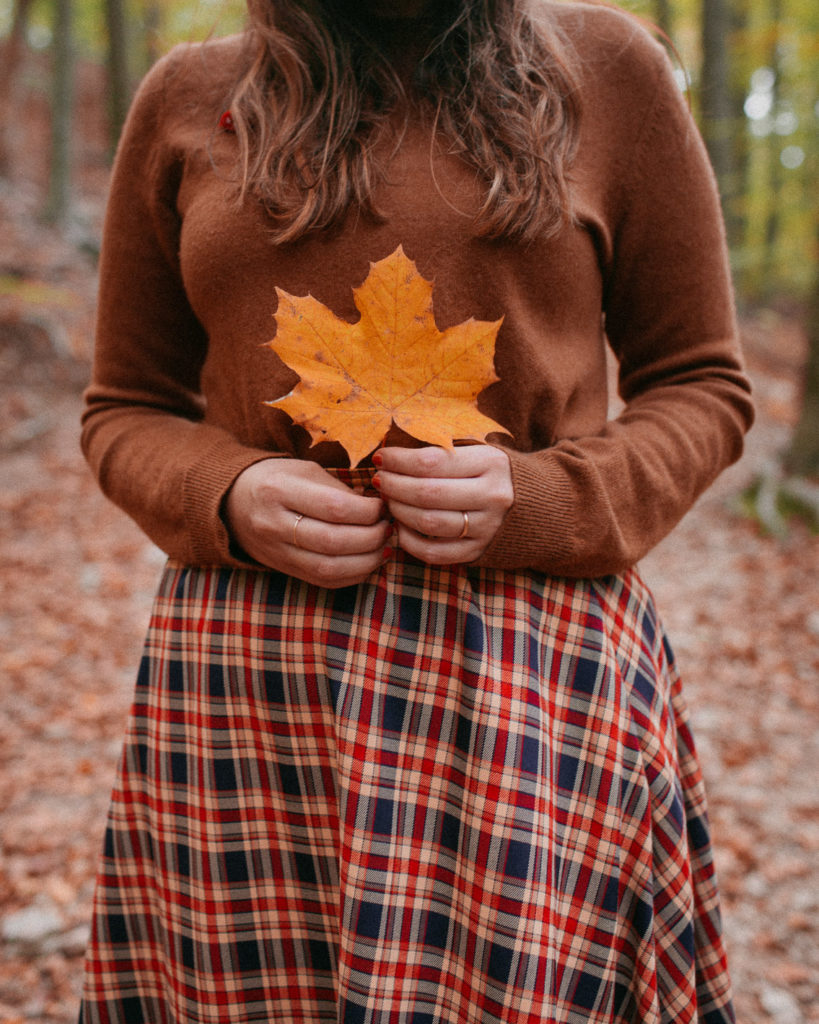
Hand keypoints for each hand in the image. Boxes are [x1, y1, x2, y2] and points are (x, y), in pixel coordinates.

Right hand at [224, 459, 389, 586]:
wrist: (233, 502)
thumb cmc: (277, 479)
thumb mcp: (304, 470)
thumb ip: (339, 489)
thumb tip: (378, 508)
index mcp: (278, 490)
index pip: (334, 507)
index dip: (367, 511)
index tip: (383, 506)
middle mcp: (274, 524)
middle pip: (334, 541)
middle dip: (372, 537)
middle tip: (389, 527)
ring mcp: (277, 552)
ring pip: (329, 568)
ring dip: (367, 560)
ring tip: (384, 546)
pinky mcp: (284, 569)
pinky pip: (324, 581)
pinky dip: (353, 575)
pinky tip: (369, 561)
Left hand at [373, 445, 512, 564]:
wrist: (540, 506)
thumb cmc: (495, 473)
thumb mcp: (481, 452)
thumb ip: (444, 450)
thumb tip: (393, 449)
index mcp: (491, 464)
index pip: (433, 462)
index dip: (399, 460)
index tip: (382, 457)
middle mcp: (492, 496)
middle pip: (427, 493)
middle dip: (394, 486)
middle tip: (379, 480)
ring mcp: (487, 527)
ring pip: (428, 523)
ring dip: (399, 511)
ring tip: (388, 501)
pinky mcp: (479, 551)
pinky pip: (435, 553)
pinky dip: (410, 542)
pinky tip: (401, 528)